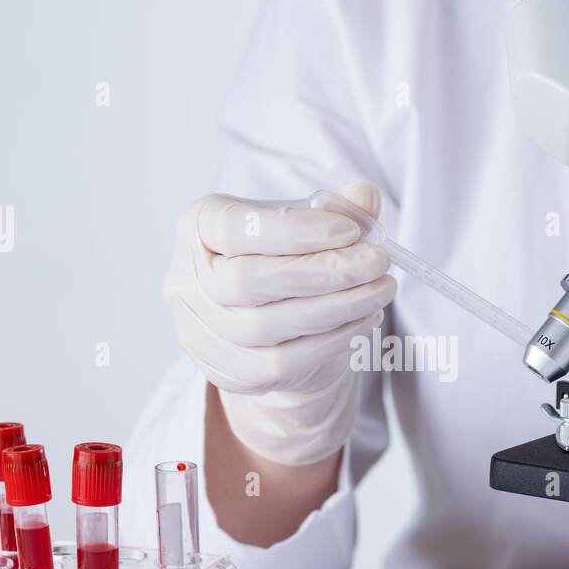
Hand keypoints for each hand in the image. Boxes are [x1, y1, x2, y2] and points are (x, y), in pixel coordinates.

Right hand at [164, 181, 395, 464]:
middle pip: (248, 281)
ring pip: (268, 327)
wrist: (269, 328)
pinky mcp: (227, 371)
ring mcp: (201, 332)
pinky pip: (283, 362)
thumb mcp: (303, 225)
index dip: (294, 231)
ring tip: (380, 290)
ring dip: (337, 308)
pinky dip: (332, 341)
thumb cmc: (283, 261)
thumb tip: (365, 197)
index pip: (236, 228)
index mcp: (199, 227)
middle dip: (324, 271)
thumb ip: (333, 209)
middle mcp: (187, 280)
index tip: (350, 231)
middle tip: (377, 261)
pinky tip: (364, 319)